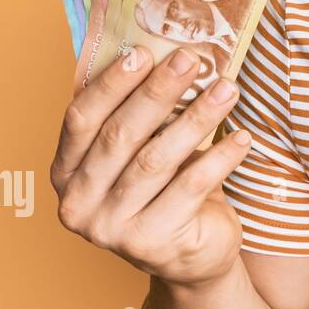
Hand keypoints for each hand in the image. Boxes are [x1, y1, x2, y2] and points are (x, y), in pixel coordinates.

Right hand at [51, 46, 252, 285]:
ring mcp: (113, 228)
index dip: (111, 84)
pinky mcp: (153, 243)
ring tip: (228, 89)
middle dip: (158, 92)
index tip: (143, 51)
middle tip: (190, 59)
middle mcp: (79, 204)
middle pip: (120, 136)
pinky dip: (220, 157)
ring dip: (197, 119)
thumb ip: (140, 115)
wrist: (193, 257)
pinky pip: (192, 187)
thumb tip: (166, 52)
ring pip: (157, 160)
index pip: (80, 120)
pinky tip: (243, 137)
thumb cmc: (166, 190)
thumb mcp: (143, 152)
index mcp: (66, 173)